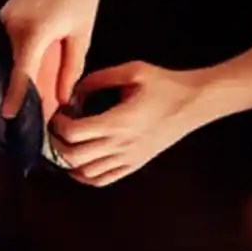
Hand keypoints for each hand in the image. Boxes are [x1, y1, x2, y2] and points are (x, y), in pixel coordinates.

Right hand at [0, 0, 100, 117]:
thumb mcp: (81, 34)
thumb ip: (70, 69)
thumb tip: (63, 96)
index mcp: (35, 33)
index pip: (22, 73)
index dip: (17, 96)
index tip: (9, 114)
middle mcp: (14, 26)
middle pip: (21, 63)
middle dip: (34, 75)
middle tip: (53, 80)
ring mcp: (7, 18)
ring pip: (19, 51)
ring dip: (34, 55)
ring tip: (58, 35)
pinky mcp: (6, 13)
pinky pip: (17, 38)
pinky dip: (30, 42)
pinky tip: (48, 26)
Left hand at [50, 62, 207, 186]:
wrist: (196, 102)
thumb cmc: (167, 85)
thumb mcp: (134, 70)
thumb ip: (99, 78)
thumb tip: (74, 91)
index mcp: (119, 122)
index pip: (74, 133)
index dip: (58, 124)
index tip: (60, 113)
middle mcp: (121, 145)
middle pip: (73, 156)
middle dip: (56, 144)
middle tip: (55, 130)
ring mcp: (128, 158)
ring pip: (85, 172)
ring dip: (67, 161)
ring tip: (65, 144)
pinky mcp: (135, 164)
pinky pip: (103, 180)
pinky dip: (84, 176)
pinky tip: (79, 164)